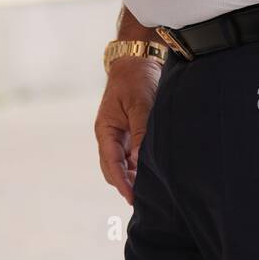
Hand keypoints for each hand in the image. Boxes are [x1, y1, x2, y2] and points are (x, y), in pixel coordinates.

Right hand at [95, 58, 161, 204]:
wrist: (137, 61)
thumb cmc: (136, 79)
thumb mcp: (140, 104)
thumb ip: (140, 132)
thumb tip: (139, 160)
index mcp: (105, 130)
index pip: (111, 164)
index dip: (121, 182)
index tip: (132, 197)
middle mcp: (110, 136)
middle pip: (114, 169)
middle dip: (127, 184)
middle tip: (146, 198)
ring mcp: (119, 136)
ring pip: (123, 164)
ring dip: (134, 176)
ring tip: (152, 188)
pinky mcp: (130, 133)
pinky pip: (132, 156)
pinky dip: (139, 166)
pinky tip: (152, 171)